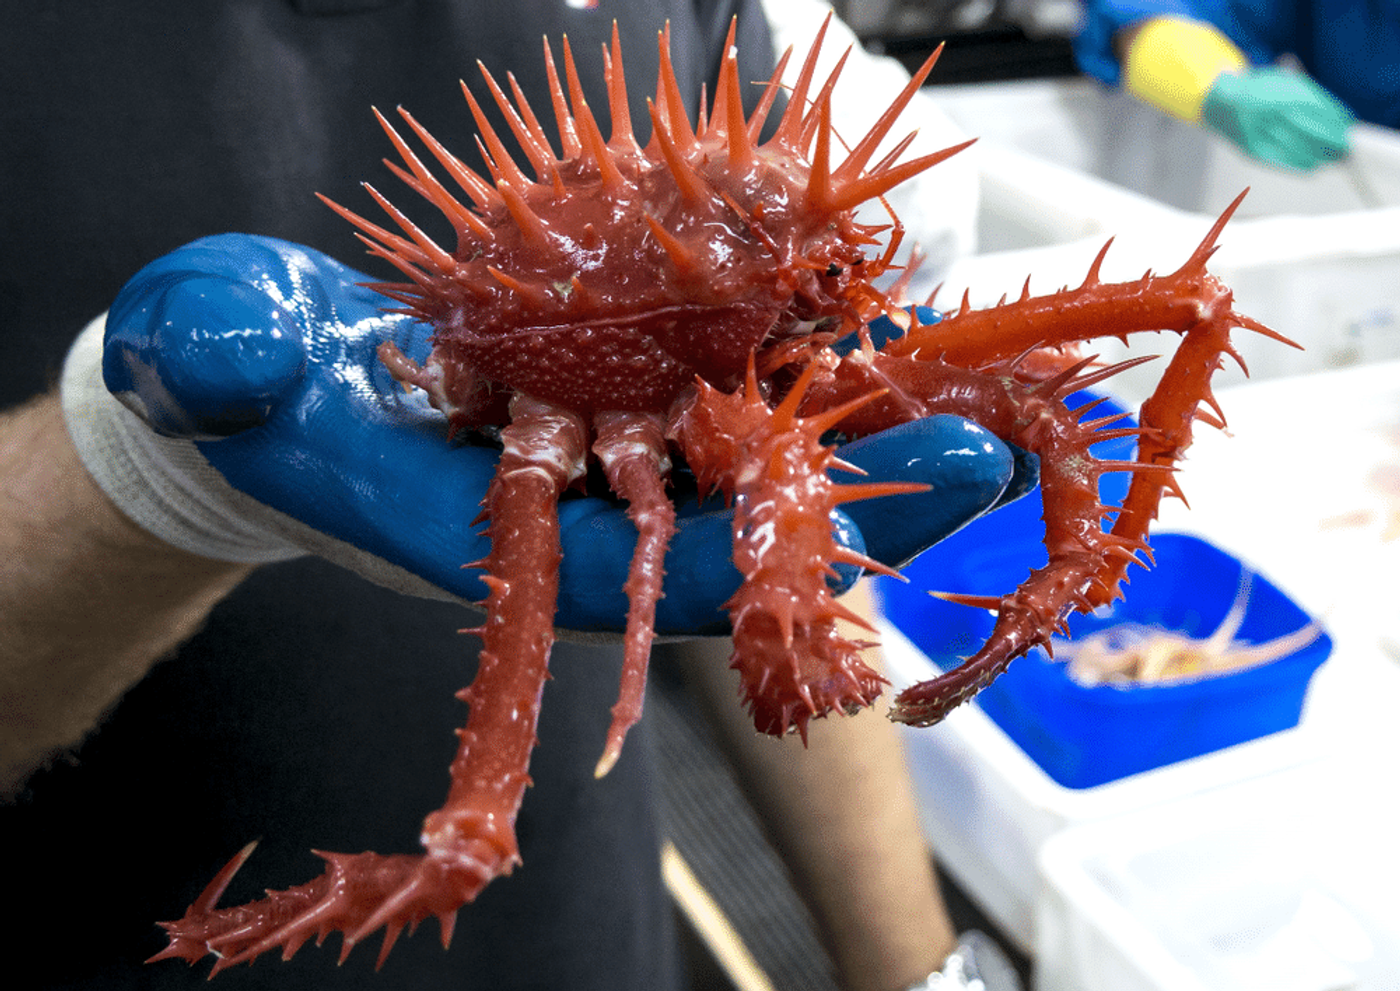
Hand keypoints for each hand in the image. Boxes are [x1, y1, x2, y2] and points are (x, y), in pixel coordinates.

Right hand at [78, 234, 1020, 632]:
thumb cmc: (246, 391)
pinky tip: (852, 315)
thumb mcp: (215, 366)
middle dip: (849, 482)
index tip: (874, 504)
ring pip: (737, 442)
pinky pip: (710, 382)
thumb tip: (215, 352)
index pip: (648, 553)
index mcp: (504, 531)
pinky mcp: (604, 391)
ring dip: (838, 416)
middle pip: (731, 507)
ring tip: (950, 383)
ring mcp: (598, 446)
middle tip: (976, 447)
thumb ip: (219, 362)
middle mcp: (578, 502)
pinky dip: (783, 356)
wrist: (278, 393)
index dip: (770, 535)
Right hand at [1202, 67, 1352, 169]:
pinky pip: (1280, 160)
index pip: (1316, 108)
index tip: (1347, 127)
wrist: (1220, 103)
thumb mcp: (1284, 81)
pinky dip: (1298, 165)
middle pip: (1309, 130)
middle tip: (1345, 147)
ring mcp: (1259, 132)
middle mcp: (1269, 112)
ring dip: (1318, 155)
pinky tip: (1311, 167)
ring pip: (1296, 148)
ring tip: (1332, 159)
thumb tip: (1338, 120)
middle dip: (1330, 140)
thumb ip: (1308, 95)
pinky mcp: (1252, 149)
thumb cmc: (1259, 91)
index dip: (1334, 120)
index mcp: (1279, 92)